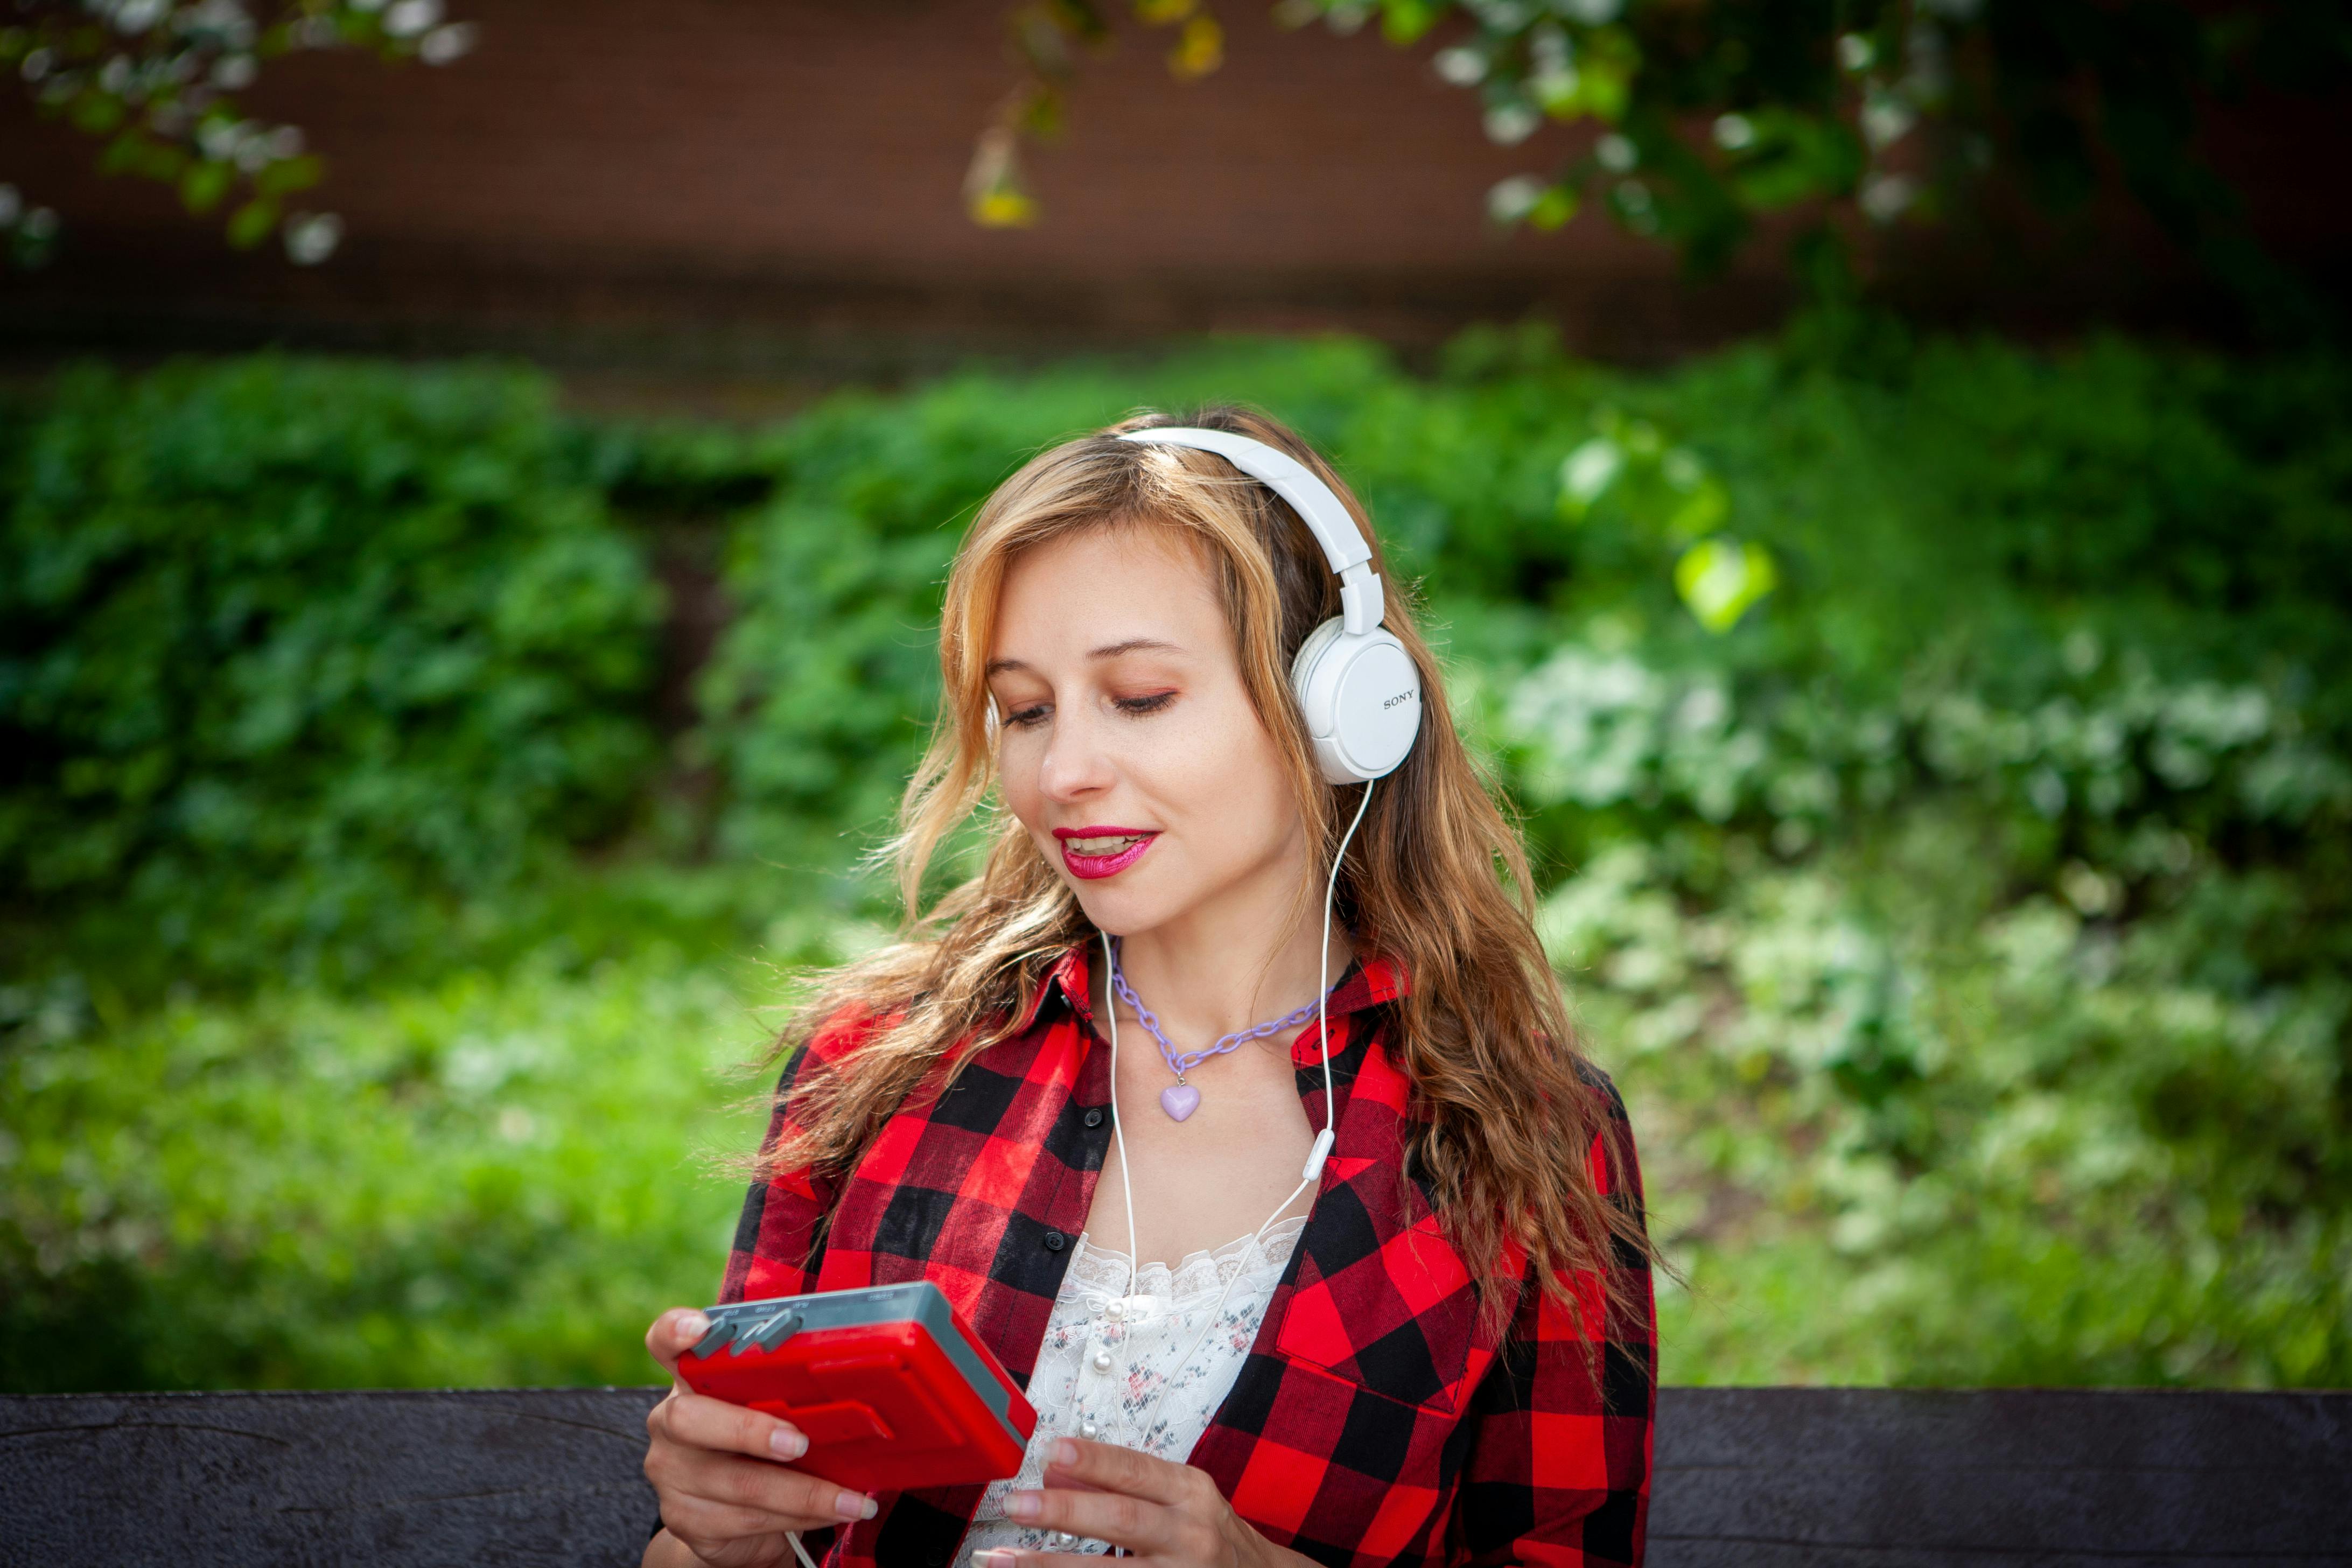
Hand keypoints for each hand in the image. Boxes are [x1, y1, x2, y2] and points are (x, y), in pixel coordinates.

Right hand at [640, 1306, 879, 1567]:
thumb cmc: (760, 1446)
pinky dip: (799, 1517)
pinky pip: (747, 1520)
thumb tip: (856, 1380)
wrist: (730, 1520)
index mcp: (691, 1378)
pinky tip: (831, 1511)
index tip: (701, 1328)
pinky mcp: (685, 1519)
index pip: (665, 1341)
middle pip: (690, 1418)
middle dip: (751, 1430)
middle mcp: (670, 1423)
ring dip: (804, 1492)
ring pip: (736, 1483)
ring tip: (851, 1497)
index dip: (677, 1330)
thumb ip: (786, 1388)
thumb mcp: (769, 1408)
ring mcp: (671, 1474)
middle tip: (801, 1442)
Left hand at [974, 1438, 1306, 1567]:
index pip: (1137, 1471)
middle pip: (1123, 1519)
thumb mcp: (1175, 1497)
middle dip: (1065, 1513)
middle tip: (1016, 1505)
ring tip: (1007, 1559)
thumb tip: (1054, 1472)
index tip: (1054, 1451)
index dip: (1095, 1461)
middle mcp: (1190, 1534)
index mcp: (1190, 1493)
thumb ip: (1114, 1483)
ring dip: (1054, 1564)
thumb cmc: (1208, 1534)